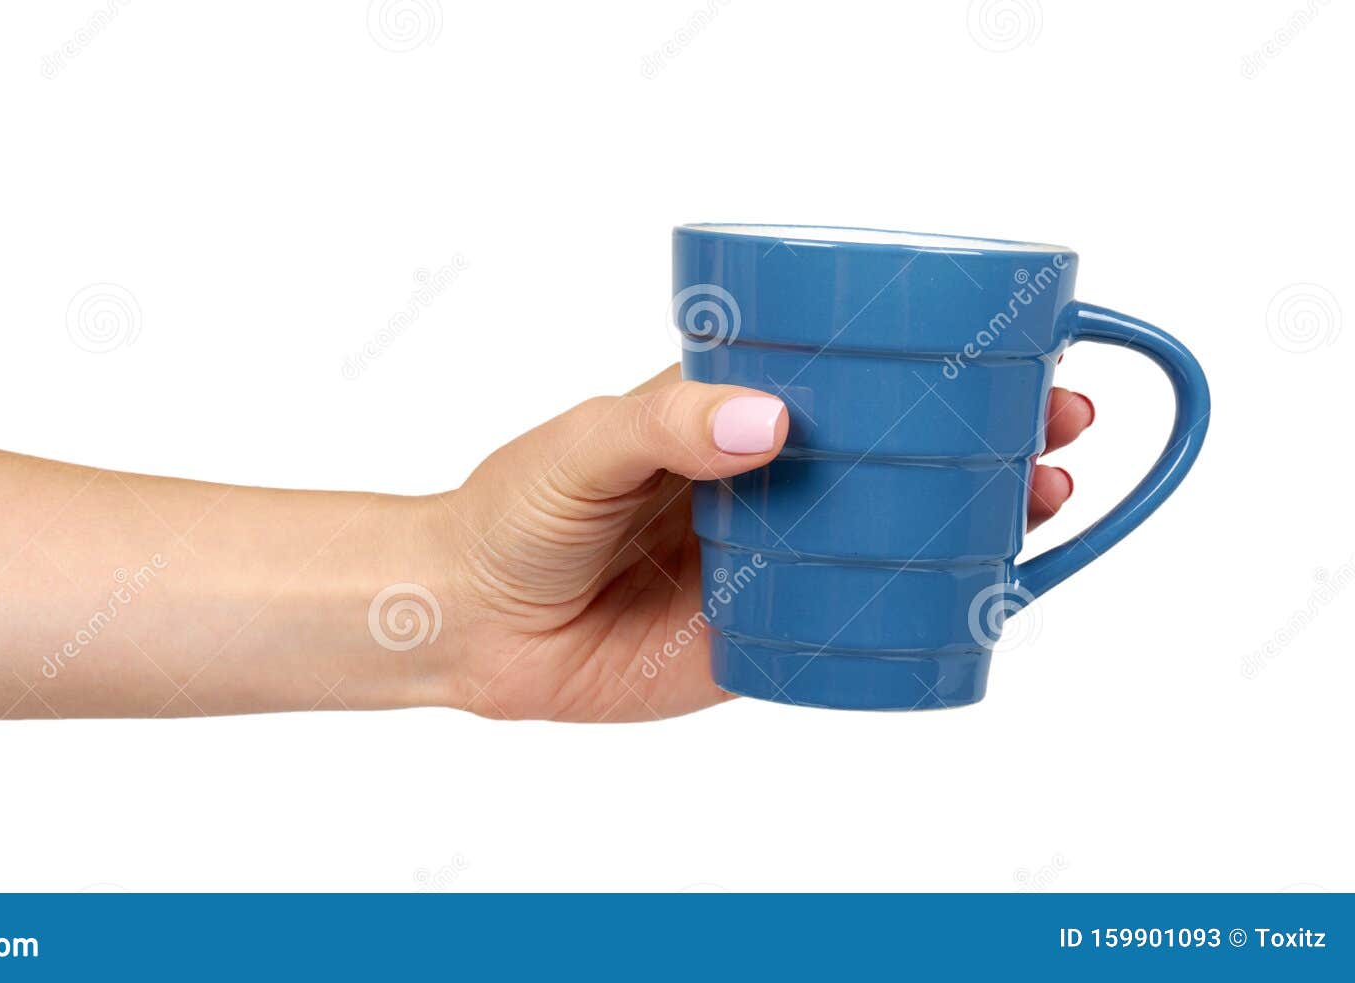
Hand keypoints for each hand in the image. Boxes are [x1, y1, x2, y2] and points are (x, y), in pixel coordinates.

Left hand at [436, 365, 1094, 721]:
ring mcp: (774, 564)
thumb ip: (663, 424)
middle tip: (1056, 427)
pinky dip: (922, 614)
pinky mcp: (763, 639)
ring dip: (974, 520)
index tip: (1003, 349)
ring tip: (1042, 497)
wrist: (473, 625)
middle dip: (984, 437)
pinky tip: (980, 597)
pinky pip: (856, 627)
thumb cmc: (514, 513)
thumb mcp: (583, 445)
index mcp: (730, 419)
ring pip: (893, 539)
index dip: (927, 363)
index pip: (847, 379)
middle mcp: (766, 486)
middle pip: (895, 457)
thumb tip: (767, 421)